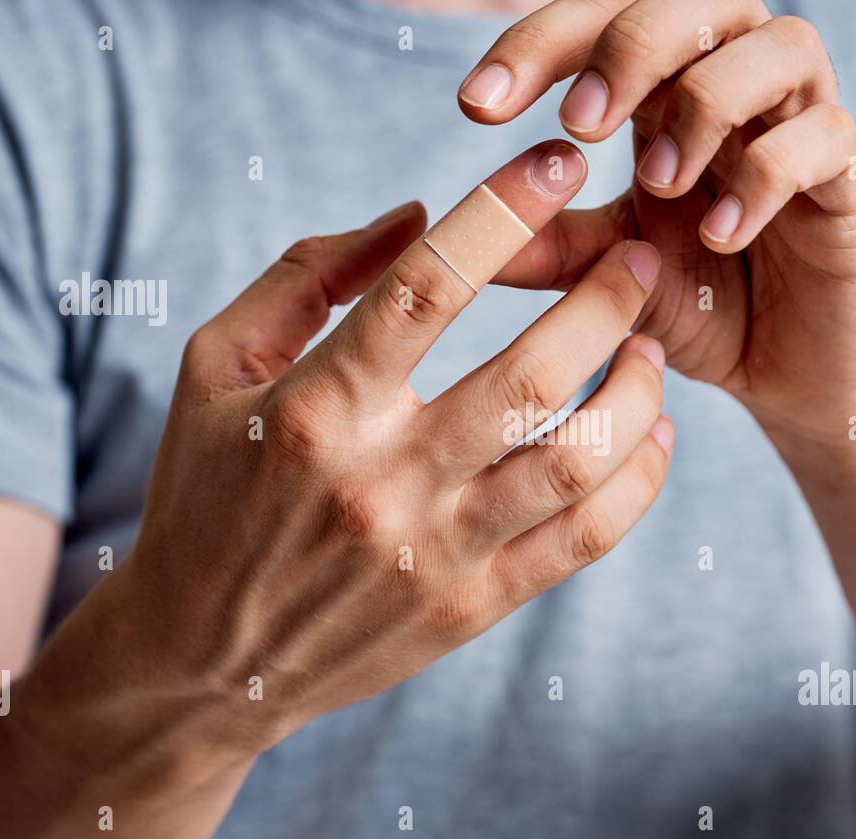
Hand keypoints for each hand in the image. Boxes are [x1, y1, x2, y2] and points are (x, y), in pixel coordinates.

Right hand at [107, 142, 671, 751]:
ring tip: (649, 347)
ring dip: (638, 390)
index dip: (505, 209)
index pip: (429, 285)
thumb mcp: (213, 368)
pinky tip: (652, 435)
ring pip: (578, 459)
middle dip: (608, 297)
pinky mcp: (471, 609)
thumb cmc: (206, 494)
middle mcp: (383, 482)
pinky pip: (584, 539)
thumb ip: (306, 277)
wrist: (202, 659)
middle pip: (535, 373)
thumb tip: (417, 212)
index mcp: (316, 409)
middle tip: (637, 258)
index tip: (560, 162)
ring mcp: (434, 553)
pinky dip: (640, 480)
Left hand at [461, 1, 855, 454]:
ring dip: (705, 103)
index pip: (604, 22)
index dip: (538, 44)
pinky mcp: (851, 182)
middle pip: (697, 1)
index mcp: (670, 94)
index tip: (476, 106)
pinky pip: (824, 137)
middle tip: (578, 122)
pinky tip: (720, 234)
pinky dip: (766, 175)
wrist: (791, 376)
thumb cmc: (705, 310)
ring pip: (779, 44)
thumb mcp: (612, 275)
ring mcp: (801, 128)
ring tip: (658, 181)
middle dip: (628, 48)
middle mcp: (739, 91)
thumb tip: (453, 236)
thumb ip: (550, 246)